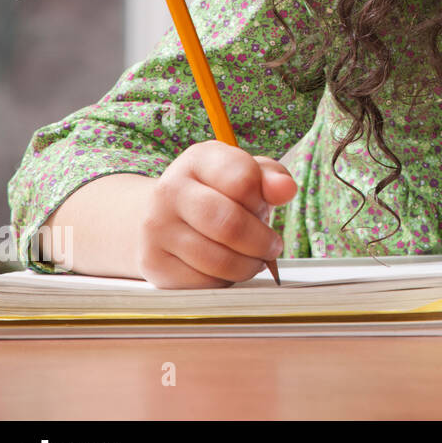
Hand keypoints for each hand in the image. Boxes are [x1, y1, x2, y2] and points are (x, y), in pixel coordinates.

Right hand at [136, 140, 295, 288]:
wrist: (164, 216)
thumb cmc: (218, 193)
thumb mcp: (247, 174)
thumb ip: (272, 177)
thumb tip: (286, 189)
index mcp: (198, 160)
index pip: (243, 179)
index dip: (263, 199)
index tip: (264, 206)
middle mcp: (170, 190)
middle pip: (230, 224)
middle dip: (262, 241)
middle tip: (272, 245)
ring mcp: (157, 228)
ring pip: (219, 260)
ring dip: (248, 265)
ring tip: (254, 258)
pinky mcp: (154, 263)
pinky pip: (204, 282)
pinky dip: (225, 280)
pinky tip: (226, 269)